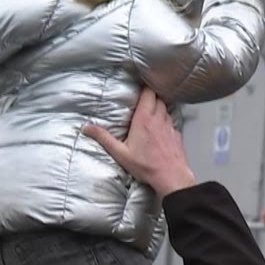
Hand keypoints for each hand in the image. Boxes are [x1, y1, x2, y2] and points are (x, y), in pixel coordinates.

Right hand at [82, 88, 196, 197]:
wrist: (171, 176)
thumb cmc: (146, 166)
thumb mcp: (120, 153)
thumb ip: (103, 138)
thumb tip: (87, 128)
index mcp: (144, 119)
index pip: (148, 93)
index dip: (144, 88)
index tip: (138, 88)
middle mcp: (158, 119)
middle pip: (157, 97)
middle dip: (150, 95)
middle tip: (142, 99)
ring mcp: (170, 126)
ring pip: (165, 108)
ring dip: (158, 106)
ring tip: (150, 111)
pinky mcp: (177, 134)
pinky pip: (171, 121)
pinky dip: (166, 119)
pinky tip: (160, 127)